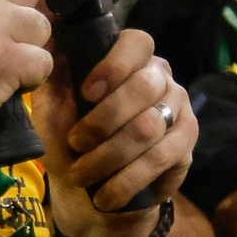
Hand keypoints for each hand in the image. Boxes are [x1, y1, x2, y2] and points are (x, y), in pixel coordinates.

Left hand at [35, 29, 195, 236]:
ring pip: (149, 127)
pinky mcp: (187, 144)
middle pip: (144, 87)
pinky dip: (128, 179)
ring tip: (81, 176)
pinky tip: (106, 194)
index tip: (86, 93)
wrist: (90, 187)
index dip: (114, 66)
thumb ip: (54, 78)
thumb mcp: (52, 108)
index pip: (137, 43)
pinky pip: (161, 158)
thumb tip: (49, 42)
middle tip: (76, 144)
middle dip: (104, 120)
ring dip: (109, 156)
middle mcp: (161, 80)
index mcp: (130, 61)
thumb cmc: (69, 140)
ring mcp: (180, 110)